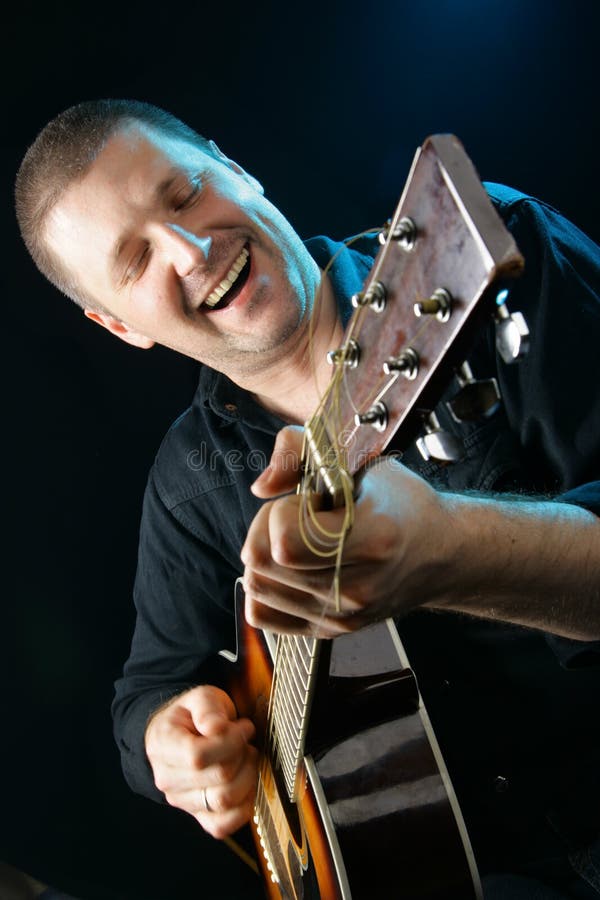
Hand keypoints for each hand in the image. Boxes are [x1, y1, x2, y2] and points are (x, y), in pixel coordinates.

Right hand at [145, 685, 257, 838]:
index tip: (243, 727)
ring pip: (224, 802)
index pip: (198, 756)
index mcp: (163, 746)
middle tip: (246, 740)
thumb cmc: (192, 716)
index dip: (230, 741)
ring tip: (246, 758)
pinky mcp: (198, 816)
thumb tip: (216, 728)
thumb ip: (208, 708)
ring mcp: (182, 801)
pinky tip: (246, 782)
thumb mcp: (200, 697)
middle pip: (218, 778)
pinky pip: (223, 826)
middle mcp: (167, 779)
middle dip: (242, 755)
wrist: (180, 735)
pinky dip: (243, 806)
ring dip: (247, 777)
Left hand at [241, 427, 455, 636]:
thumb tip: (260, 485)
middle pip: (262, 563)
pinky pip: (263, 615)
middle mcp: (358, 588)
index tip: (311, 500)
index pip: (285, 543)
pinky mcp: (331, 631)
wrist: (441, 555)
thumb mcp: (365, 462)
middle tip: (301, 517)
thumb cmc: (405, 505)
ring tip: (301, 541)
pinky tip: (291, 567)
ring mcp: (343, 616)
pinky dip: (266, 586)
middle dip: (267, 528)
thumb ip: (302, 452)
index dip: (283, 511)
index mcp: (374, 540)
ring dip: (266, 556)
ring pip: (257, 588)